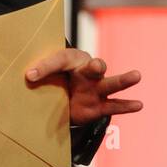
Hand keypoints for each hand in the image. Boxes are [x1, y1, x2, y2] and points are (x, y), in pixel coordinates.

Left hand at [24, 48, 142, 125]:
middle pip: (93, 67)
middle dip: (95, 66)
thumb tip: (28, 76)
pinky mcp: (99, 105)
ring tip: (136, 75)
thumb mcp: (44, 74)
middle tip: (97, 65)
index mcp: (72, 60)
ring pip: (110, 84)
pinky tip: (138, 105)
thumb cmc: (55, 78)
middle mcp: (87, 72)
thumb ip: (39, 72)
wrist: (64, 93)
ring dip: (123, 80)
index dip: (45, 67)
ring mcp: (96, 89)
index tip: (30, 75)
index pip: (60, 60)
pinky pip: (114, 106)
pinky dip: (126, 106)